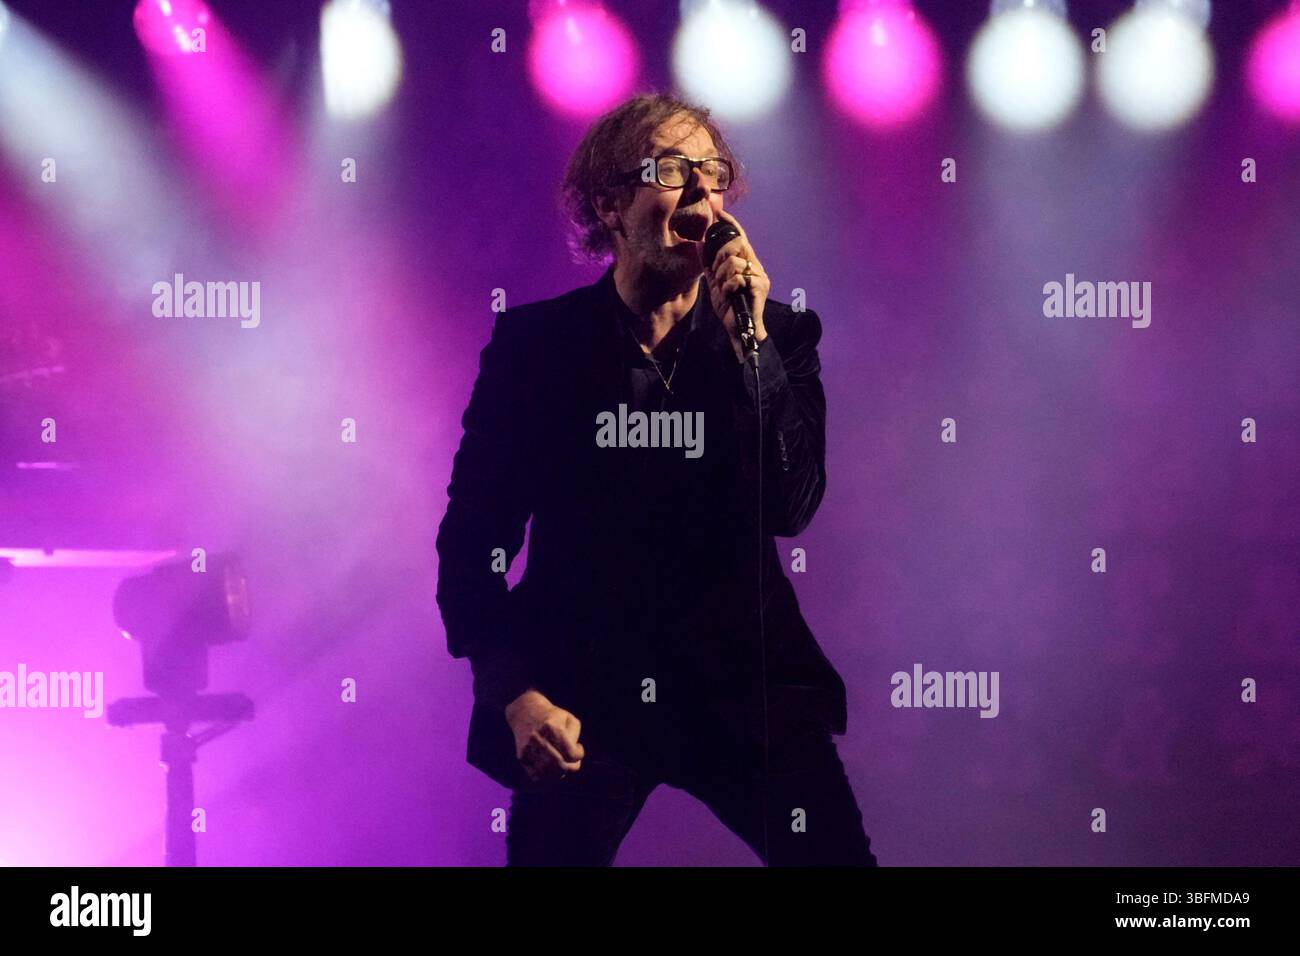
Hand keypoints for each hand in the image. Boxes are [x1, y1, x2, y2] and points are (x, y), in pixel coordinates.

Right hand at [504, 689, 584, 782]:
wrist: (524, 711)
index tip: (578, 748)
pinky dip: (546, 776)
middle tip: (572, 761)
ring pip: (547, 772)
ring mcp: (528, 748)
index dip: (579, 755)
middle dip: (571, 767)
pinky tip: (551, 768)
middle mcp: (538, 738)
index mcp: (552, 727)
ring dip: (559, 773)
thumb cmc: (552, 716)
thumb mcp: (569, 718)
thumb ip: (575, 736)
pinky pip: (535, 775)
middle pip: (559, 765)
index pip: (570, 754)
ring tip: (563, 764)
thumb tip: (572, 758)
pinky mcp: (521, 755)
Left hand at [705, 208, 769, 362]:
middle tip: (716, 271)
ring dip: (722, 276)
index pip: (740, 237)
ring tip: (724, 288)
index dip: (730, 224)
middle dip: (721, 255)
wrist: (739, 329)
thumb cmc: (729, 308)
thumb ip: (708, 264)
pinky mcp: (760, 286)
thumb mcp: (714, 283)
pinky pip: (737, 277)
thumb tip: (699, 243)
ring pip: (733, 261)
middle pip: (737, 243)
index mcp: (746, 263)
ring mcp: (759, 276)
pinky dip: (727, 287)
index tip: (719, 213)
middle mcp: (756, 266)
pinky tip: (729, 295)